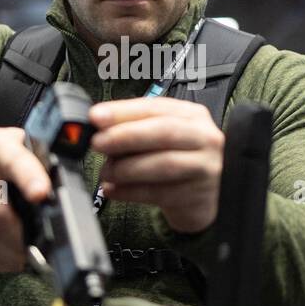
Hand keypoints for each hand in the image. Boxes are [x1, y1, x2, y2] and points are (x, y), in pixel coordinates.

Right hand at [0, 127, 50, 274]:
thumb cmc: (1, 155)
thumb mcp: (22, 147)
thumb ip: (40, 166)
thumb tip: (62, 200)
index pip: (16, 163)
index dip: (30, 180)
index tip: (42, 194)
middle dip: (19, 240)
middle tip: (38, 255)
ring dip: (6, 254)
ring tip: (23, 260)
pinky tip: (4, 258)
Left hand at [89, 97, 223, 233]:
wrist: (209, 197)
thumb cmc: (180, 162)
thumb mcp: (163, 138)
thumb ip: (136, 128)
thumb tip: (99, 126)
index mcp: (192, 116)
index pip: (155, 108)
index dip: (123, 111)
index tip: (96, 116)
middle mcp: (204, 138)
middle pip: (163, 132)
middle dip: (125, 136)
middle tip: (98, 142)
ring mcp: (205, 167)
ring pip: (163, 163)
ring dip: (127, 168)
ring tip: (106, 172)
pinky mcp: (198, 195)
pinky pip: (159, 193)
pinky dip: (131, 192)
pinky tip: (114, 190)